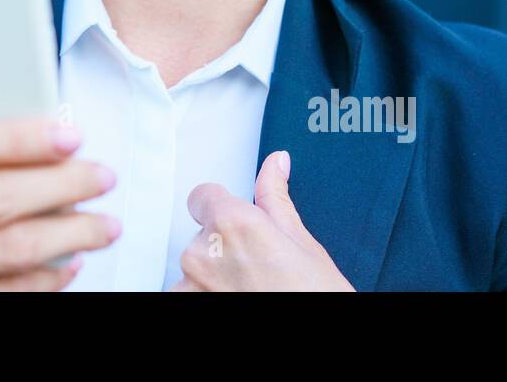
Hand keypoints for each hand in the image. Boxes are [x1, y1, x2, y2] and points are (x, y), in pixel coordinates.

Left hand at [171, 150, 353, 291]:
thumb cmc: (314, 296)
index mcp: (233, 222)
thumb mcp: (302, 243)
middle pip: (202, 232)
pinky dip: (208, 294)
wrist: (320, 340)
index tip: (236, 218)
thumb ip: (275, 198)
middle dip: (225, 243)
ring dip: (216, 273)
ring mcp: (191, 284)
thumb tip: (275, 164)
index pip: (202, 195)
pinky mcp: (186, 304)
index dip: (222, 205)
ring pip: (196, 266)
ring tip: (253, 287)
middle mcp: (204, 251)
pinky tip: (240, 297)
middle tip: (259, 264)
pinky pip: (189, 291)